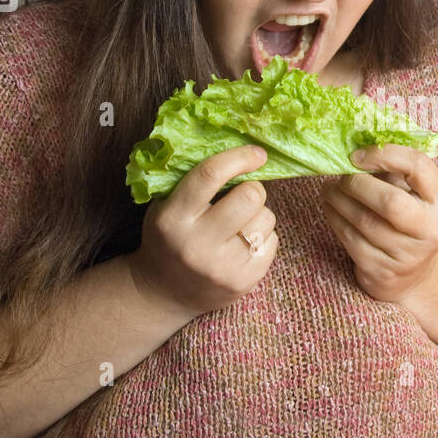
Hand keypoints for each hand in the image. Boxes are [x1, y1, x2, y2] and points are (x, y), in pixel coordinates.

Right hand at [129, 144, 278, 317]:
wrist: (163, 292)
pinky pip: (273, 242)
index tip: (257, 153)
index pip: (210, 174)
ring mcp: (221, 267)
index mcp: (173, 218)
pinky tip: (242, 246)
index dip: (239, 157)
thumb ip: (191, 180)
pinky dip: (263, 238)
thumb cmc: (169, 238)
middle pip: (250, 196)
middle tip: (243, 196)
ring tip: (237, 226)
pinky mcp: (242, 282)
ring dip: (258, 216)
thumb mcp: (165, 206)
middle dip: (253, 189)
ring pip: (267, 219)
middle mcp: (196, 244)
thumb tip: (236, 144)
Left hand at [319, 143, 437, 304]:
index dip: (386, 155)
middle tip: (341, 178)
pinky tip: (331, 209)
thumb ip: (393, 172)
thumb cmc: (408, 223)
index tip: (359, 155)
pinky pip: (351, 240)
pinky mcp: (383, 271)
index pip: (420, 168)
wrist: (413, 276)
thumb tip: (356, 144)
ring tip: (329, 190)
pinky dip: (335, 220)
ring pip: (365, 222)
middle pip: (391, 202)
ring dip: (339, 201)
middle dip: (358, 185)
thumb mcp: (413, 196)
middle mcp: (430, 230)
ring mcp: (408, 255)